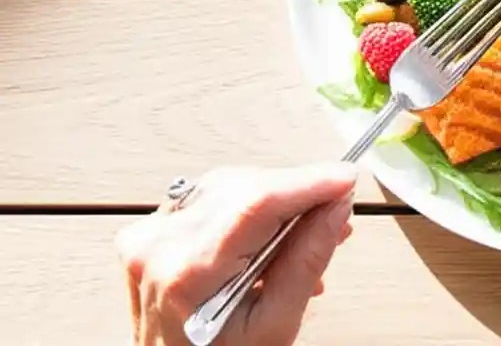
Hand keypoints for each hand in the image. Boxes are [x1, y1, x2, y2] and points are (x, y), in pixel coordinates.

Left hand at [116, 164, 357, 345]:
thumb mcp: (274, 326)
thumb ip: (306, 262)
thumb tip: (336, 209)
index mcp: (188, 274)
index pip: (256, 204)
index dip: (307, 183)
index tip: (345, 178)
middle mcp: (160, 246)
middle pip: (244, 188)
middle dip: (297, 192)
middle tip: (336, 211)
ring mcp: (150, 236)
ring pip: (230, 186)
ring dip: (276, 198)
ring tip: (308, 231)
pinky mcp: (151, 231)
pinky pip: (211, 197)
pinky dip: (249, 207)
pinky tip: (272, 232)